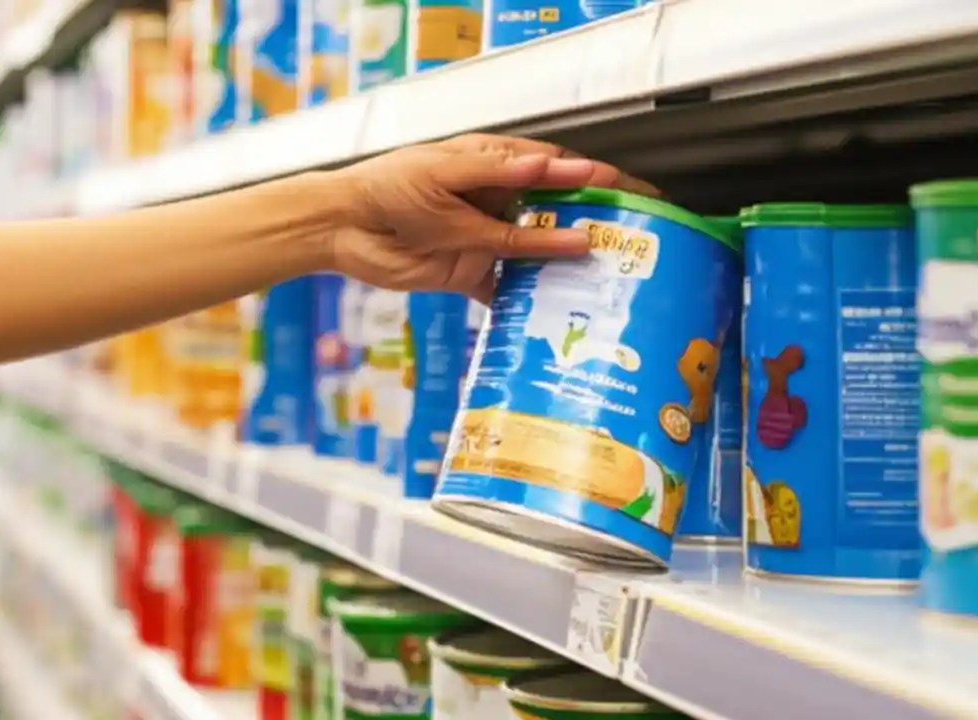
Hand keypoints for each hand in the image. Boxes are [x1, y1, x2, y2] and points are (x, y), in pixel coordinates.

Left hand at [331, 134, 658, 301]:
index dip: (598, 179)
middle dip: (594, 227)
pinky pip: (506, 291)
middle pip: (557, 214)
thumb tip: (560, 169)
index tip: (638, 192)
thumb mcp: (446, 174)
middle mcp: (498, 202)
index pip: (558, 169)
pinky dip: (527, 303)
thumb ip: (503, 177)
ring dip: (568, 268)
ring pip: (538, 256)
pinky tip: (555, 316)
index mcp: (496, 165)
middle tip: (637, 246)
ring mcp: (487, 240)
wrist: (340, 228)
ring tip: (608, 283)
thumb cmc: (388, 187)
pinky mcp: (469, 274)